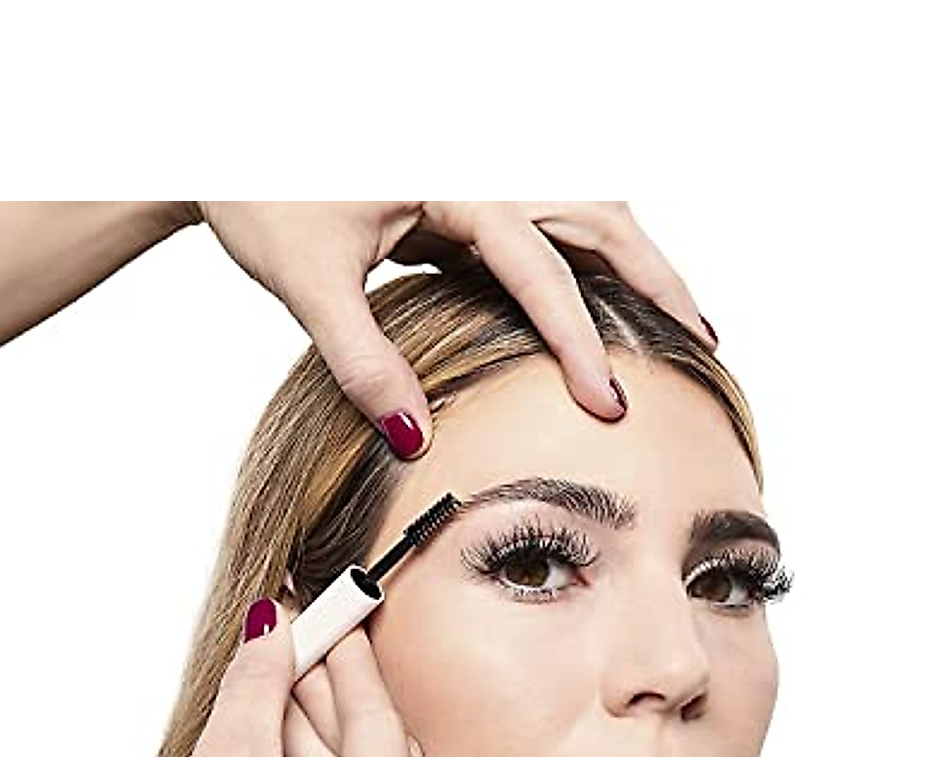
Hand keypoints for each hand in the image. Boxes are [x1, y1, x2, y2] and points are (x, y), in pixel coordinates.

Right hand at [68, 599, 438, 756]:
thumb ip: (262, 684)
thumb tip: (274, 626)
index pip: (378, 723)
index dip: (349, 657)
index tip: (337, 609)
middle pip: (369, 754)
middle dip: (325, 692)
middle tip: (300, 633)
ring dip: (310, 731)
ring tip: (278, 672)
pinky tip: (277, 730)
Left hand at [185, 201, 715, 457]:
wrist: (231, 139)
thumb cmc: (261, 193)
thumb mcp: (307, 280)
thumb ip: (362, 360)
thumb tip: (416, 438)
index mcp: (451, 176)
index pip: (538, 266)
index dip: (579, 339)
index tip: (610, 403)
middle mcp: (483, 161)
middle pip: (599, 215)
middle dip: (657, 283)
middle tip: (705, 347)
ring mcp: (484, 167)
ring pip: (589, 208)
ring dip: (640, 263)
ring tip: (685, 322)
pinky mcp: (474, 187)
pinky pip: (556, 219)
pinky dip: (596, 260)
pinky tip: (611, 299)